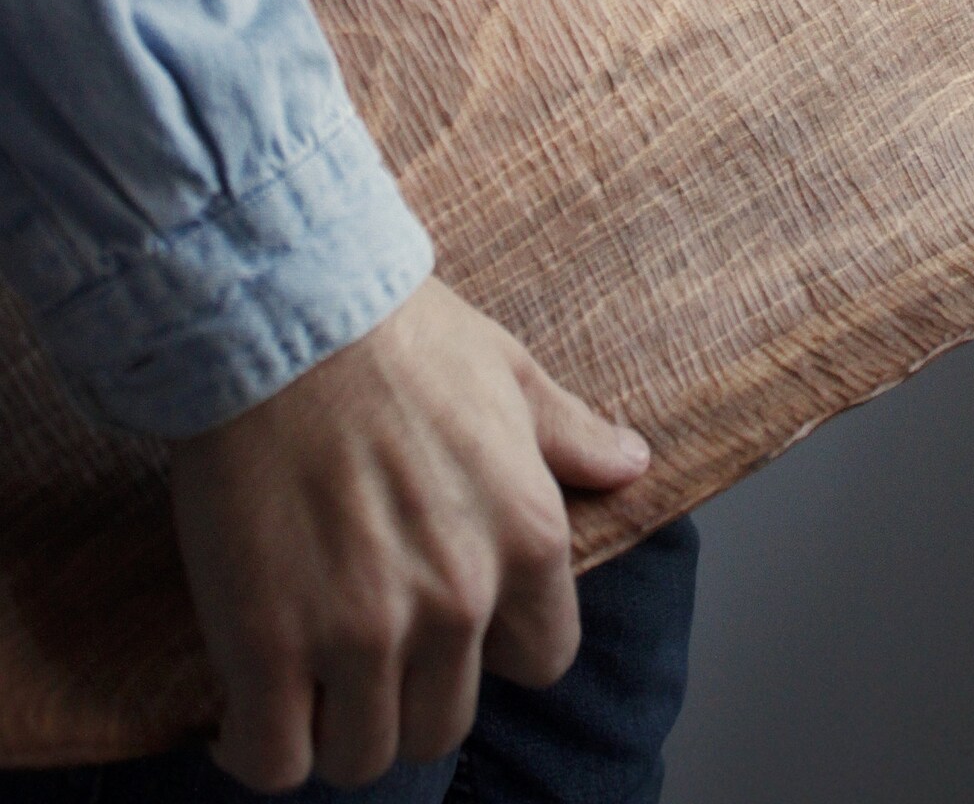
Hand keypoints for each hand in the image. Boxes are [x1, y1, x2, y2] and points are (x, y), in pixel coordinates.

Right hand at [169, 277, 648, 792]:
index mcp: (529, 539)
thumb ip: (572, 436)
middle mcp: (459, 599)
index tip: (451, 622)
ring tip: (308, 684)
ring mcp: (363, 630)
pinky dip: (257, 749)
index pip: (540, 660)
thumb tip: (631, 462)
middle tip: (369, 653)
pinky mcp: (268, 644)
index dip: (495, 646)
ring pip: (362, 753)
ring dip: (337, 727)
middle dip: (409, 697)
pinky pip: (272, 757)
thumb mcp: (511, 373)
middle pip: (442, 723)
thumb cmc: (401, 335)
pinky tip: (246, 712)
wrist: (287, 313)